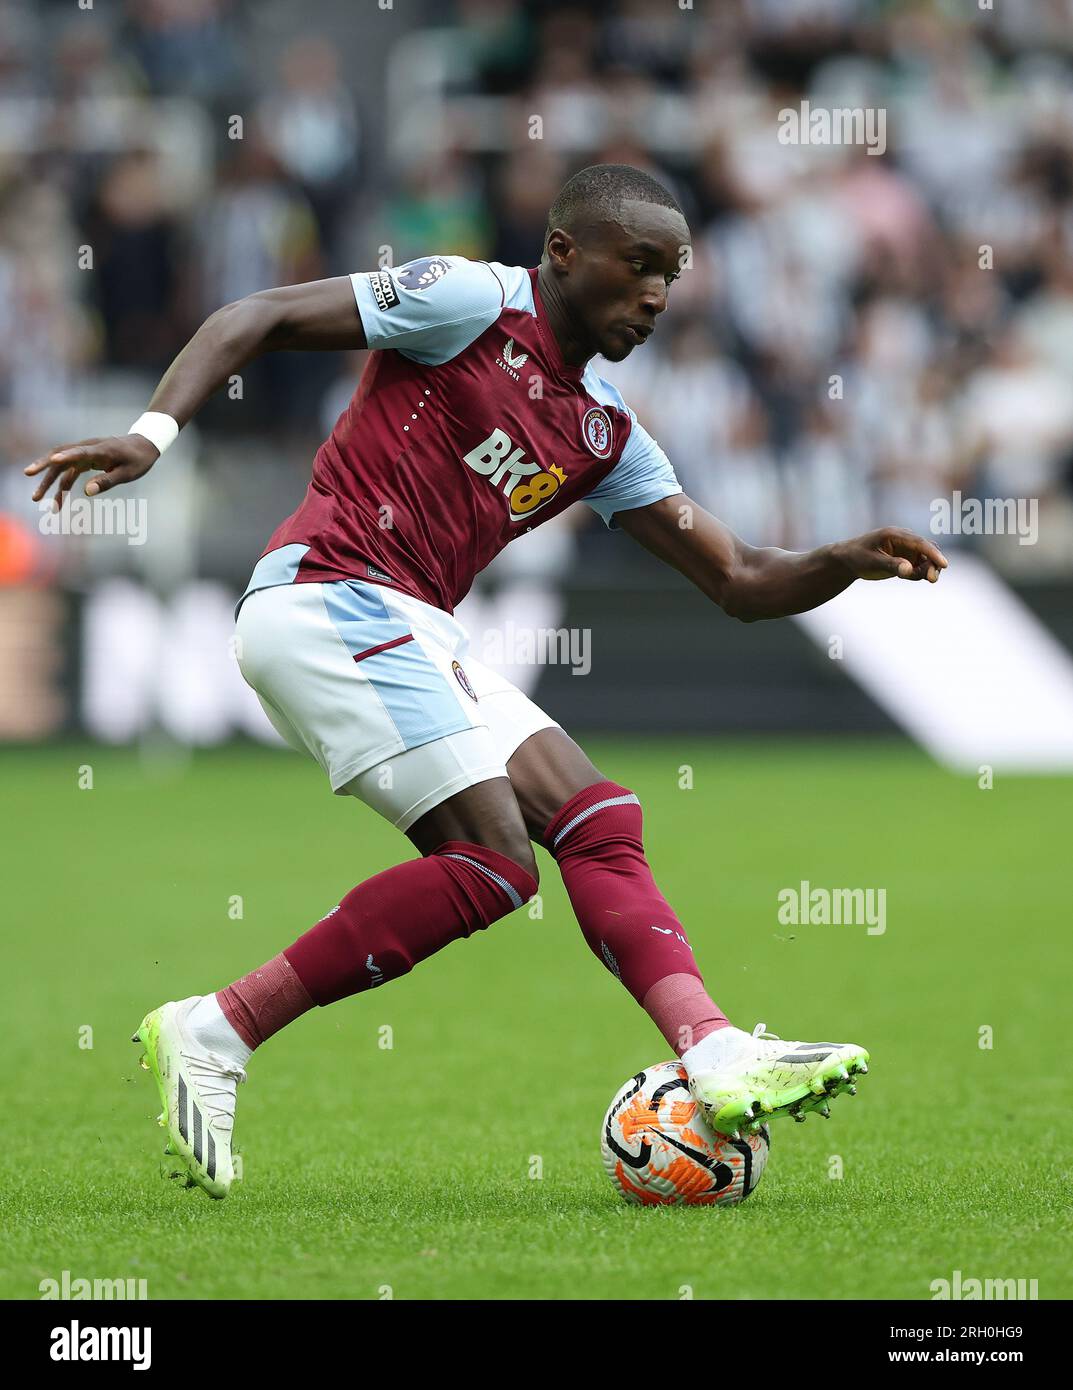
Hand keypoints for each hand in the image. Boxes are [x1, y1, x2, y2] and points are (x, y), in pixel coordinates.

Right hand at [24, 434, 159, 510]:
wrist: (143, 445)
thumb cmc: (138, 459)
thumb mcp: (128, 473)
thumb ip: (108, 481)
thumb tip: (87, 492)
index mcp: (101, 450)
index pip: (80, 452)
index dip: (67, 456)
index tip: (52, 460)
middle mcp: (88, 449)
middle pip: (61, 457)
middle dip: (44, 469)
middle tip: (30, 479)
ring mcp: (84, 453)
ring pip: (61, 465)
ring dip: (48, 481)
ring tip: (37, 498)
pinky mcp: (85, 459)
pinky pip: (69, 471)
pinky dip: (62, 485)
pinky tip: (57, 500)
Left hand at [833, 528, 947, 583]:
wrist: (848, 560)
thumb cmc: (858, 557)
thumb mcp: (872, 562)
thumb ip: (891, 565)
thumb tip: (909, 569)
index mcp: (895, 534)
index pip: (920, 543)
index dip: (933, 554)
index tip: (944, 565)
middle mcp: (905, 540)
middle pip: (928, 550)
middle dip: (933, 564)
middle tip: (931, 579)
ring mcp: (907, 549)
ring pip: (926, 559)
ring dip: (926, 570)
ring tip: (909, 577)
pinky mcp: (906, 559)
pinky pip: (919, 567)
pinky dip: (919, 573)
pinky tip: (905, 576)